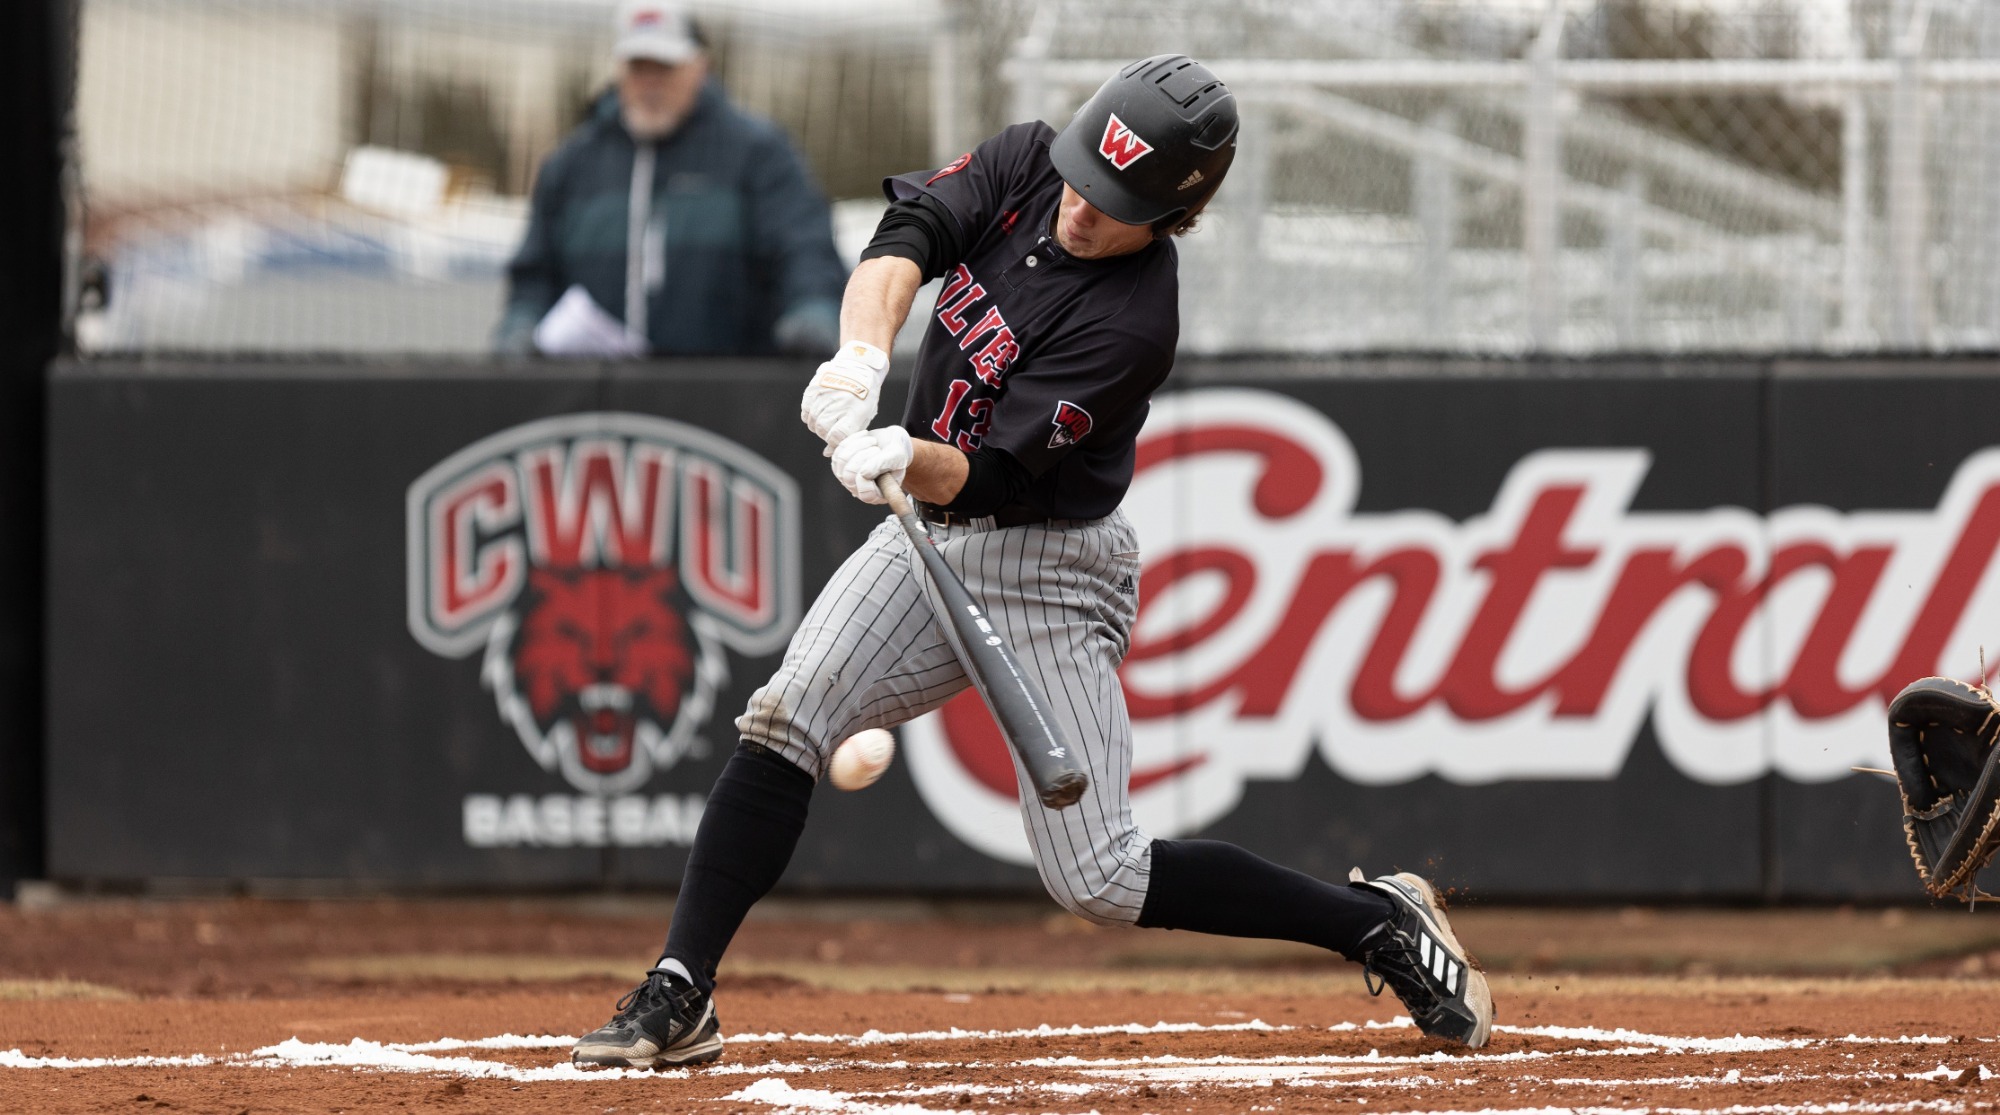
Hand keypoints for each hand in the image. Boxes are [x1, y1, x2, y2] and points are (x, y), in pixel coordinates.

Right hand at [801, 341, 889, 455]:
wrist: (859, 366)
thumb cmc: (865, 395)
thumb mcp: (863, 416)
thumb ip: (848, 434)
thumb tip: (828, 453)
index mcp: (855, 411)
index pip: (838, 436)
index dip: (835, 442)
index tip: (838, 439)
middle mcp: (839, 402)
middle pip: (822, 429)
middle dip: (826, 434)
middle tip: (832, 428)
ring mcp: (825, 394)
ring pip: (812, 421)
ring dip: (818, 425)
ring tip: (827, 418)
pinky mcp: (814, 388)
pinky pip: (806, 411)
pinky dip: (810, 416)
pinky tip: (819, 412)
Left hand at [830, 426, 913, 504]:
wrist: (890, 442)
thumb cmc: (896, 453)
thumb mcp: (897, 458)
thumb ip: (883, 465)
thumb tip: (864, 473)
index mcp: (876, 495)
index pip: (865, 494)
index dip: (868, 476)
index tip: (878, 459)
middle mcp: (858, 489)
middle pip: (849, 476)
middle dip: (863, 456)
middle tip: (877, 448)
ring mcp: (846, 477)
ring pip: (841, 461)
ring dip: (858, 446)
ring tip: (872, 442)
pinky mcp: (839, 463)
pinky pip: (838, 451)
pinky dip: (852, 440)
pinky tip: (864, 437)